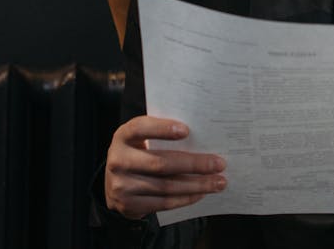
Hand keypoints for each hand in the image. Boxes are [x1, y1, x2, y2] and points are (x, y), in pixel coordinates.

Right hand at [105, 116, 226, 219]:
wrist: (114, 183)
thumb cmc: (139, 153)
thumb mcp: (142, 139)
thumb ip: (162, 135)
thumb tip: (203, 137)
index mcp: (123, 136)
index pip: (141, 128)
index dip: (162, 129)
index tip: (187, 130)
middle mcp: (118, 160)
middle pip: (160, 163)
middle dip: (194, 164)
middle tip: (219, 164)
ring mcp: (121, 185)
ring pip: (166, 186)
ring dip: (196, 185)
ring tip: (218, 182)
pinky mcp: (128, 205)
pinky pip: (163, 203)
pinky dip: (186, 198)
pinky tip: (201, 193)